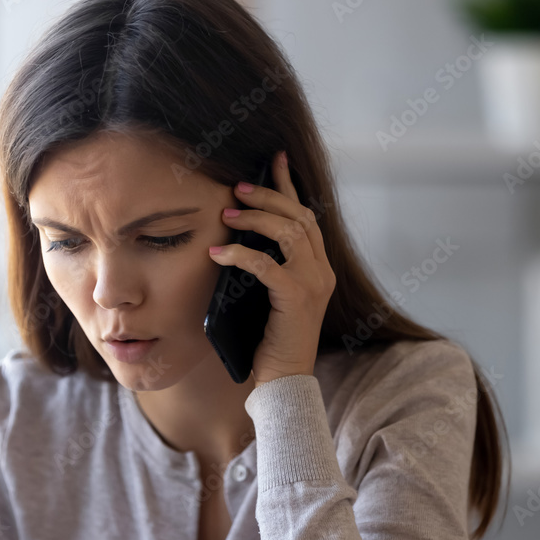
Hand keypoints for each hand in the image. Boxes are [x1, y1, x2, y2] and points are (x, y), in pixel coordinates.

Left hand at [208, 150, 335, 387]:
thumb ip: (265, 266)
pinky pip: (267, 266)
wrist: (283, 379)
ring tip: (227, 214)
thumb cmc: (269, 339)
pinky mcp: (297, 299)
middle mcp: (322, 271)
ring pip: (289, 233)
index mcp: (318, 268)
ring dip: (256, 219)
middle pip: (300, 217)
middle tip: (238, 187)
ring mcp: (313, 284)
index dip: (290, 186)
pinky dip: (240, 256)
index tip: (274, 159)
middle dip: (268, 196)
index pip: (306, 216)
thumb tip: (236, 234)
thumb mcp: (268, 295)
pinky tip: (217, 254)